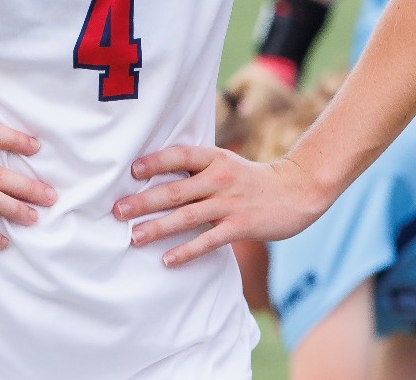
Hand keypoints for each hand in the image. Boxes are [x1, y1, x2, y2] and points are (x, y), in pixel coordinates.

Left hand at [113, 146, 331, 266]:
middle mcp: (220, 178)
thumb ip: (197, 167)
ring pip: (187, 216)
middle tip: (117, 210)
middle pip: (175, 190)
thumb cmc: (252, 178)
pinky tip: (167, 260)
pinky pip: (208, 240)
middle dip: (144, 201)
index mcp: (214, 158)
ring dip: (158, 228)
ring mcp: (230, 203)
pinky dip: (187, 251)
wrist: (297, 191)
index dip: (154, 162)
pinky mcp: (241, 226)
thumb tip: (157, 173)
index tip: (131, 171)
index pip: (179, 155)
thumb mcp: (225, 163)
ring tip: (134, 237)